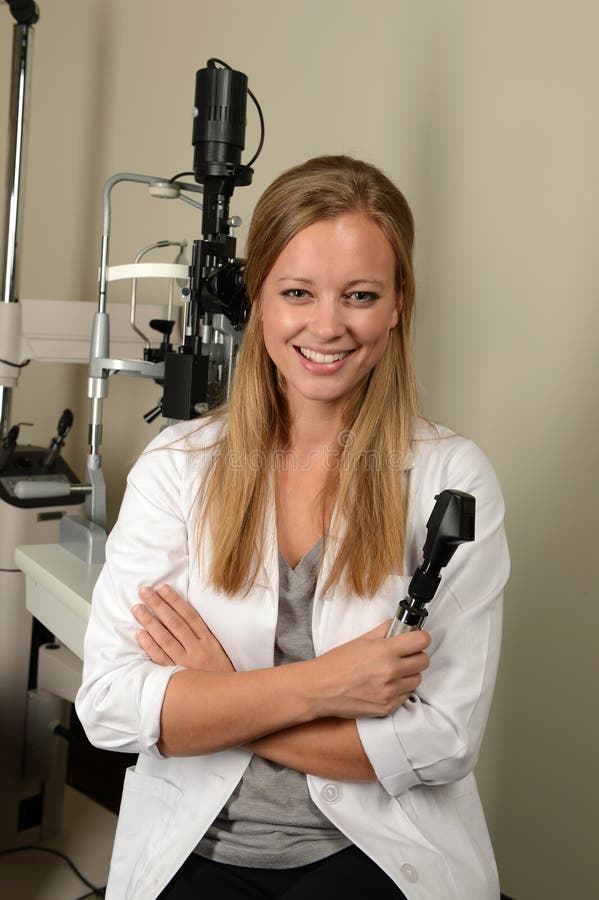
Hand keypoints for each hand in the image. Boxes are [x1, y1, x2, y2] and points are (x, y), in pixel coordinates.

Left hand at [133, 584, 233, 672]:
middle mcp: (197, 650)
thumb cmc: (220, 672)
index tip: (162, 588)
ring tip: (137, 609)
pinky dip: (150, 646)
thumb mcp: (217, 650)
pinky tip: (140, 634)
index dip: (175, 601)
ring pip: (165, 639)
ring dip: (150, 622)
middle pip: (174, 623)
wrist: (226, 699)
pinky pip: (160, 659)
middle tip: (144, 591)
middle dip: (158, 605)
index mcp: (209, 640)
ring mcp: (186, 663)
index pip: (189, 615)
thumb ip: (202, 635)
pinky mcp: (176, 676)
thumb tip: (182, 614)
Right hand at [310, 622, 430, 718]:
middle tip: (404, 655)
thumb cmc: (337, 663)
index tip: (417, 638)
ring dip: (409, 674)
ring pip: (417, 680)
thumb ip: (384, 631)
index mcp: (385, 651)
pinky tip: (385, 685)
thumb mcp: (361, 640)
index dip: (421, 637)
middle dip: (416, 655)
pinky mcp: (388, 707)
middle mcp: (391, 672)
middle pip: (423, 661)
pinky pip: (406, 696)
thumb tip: (400, 625)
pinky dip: (399, 690)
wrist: (320, 689)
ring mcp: (391, 692)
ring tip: (392, 672)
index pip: (421, 641)